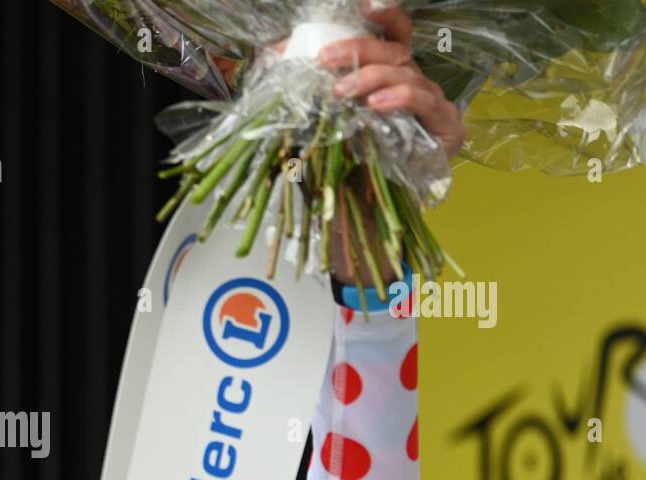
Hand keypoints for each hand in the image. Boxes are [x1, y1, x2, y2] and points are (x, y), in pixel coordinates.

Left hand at [316, 1, 463, 285]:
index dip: (383, 15)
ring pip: (410, 75)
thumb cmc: (340, 169)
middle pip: (396, 51)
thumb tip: (272, 55)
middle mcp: (412, 86)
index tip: (363, 4)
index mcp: (385, 77)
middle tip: (325, 58)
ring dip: (372, 77)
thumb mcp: (314, 122)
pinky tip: (378, 104)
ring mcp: (431, 108)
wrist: (355, 219)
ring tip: (342, 91)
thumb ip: (300, 88)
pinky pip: (428, 106)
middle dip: (360, 49)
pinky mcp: (445, 133)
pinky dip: (402, 99)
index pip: (392, 34)